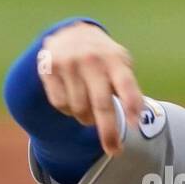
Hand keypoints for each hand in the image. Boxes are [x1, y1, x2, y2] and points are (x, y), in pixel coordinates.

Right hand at [39, 21, 144, 155]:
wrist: (67, 32)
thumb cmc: (102, 57)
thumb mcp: (119, 62)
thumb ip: (128, 87)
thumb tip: (135, 118)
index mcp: (114, 58)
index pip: (125, 83)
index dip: (131, 104)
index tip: (135, 124)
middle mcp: (91, 60)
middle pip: (101, 104)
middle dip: (108, 132)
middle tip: (114, 151)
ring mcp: (68, 64)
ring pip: (79, 109)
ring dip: (87, 118)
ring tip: (90, 108)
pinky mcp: (49, 70)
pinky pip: (61, 105)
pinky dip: (69, 110)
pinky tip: (72, 98)